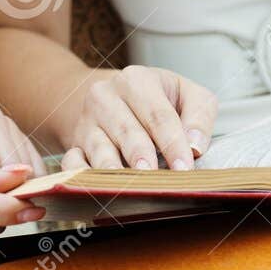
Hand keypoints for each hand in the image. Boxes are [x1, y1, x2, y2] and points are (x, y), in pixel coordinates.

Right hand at [61, 65, 217, 171]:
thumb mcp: (187, 95)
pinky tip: (95, 189)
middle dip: (142, 156)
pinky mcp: (74, 144)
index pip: (158, 114)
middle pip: (127, 130)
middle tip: (156, 178)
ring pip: (99, 148)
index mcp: (137, 80)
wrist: (114, 98)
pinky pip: (71, 162)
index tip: (184, 168)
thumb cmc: (158, 99)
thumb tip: (195, 147)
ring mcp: (87, 121)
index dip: (172, 143)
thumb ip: (199, 116)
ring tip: (128, 186)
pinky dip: (80, 176)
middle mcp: (106, 96)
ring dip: (114, 170)